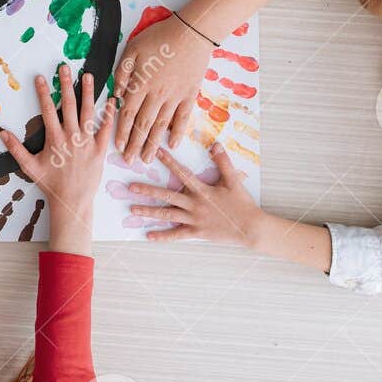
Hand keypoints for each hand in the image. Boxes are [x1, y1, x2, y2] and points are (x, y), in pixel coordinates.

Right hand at [1, 65, 112, 255]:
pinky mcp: (100, 150)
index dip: (43, 92)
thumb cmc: (51, 184)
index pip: (48, 110)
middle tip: (65, 68)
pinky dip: (108, 115)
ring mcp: (87, 143)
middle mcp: (71, 137)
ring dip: (87, 92)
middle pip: (69, 105)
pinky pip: (105, 129)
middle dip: (66, 84)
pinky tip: (111, 100)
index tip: (40, 77)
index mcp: (55, 139)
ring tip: (87, 75)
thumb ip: (16, 148)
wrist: (72, 202)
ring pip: (88, 112)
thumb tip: (1, 133)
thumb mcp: (29, 167)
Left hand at [113, 14, 210, 162]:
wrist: (191, 33)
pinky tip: (172, 145)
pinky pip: (183, 118)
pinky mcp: (190, 95)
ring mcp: (174, 97)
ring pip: (161, 126)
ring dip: (152, 144)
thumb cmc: (159, 37)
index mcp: (140, 84)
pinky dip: (178, 133)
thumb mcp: (132, 49)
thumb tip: (116, 94)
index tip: (117, 146)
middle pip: (143, 125)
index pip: (127, 114)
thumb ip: (122, 72)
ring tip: (147, 159)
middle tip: (129, 161)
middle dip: (134, 145)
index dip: (121, 132)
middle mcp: (156, 95)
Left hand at [127, 144, 262, 244]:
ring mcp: (194, 220)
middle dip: (147, 190)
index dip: (168, 161)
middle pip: (167, 196)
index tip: (155, 152)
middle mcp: (194, 204)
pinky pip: (176, 235)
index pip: (181, 173)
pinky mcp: (196, 233)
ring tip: (133, 209)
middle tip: (130, 187)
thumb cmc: (242, 203)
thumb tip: (215, 144)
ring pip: (167, 215)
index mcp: (202, 190)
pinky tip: (149, 236)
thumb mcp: (233, 180)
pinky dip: (162, 236)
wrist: (250, 228)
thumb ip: (223, 162)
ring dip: (149, 212)